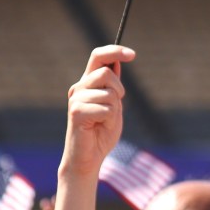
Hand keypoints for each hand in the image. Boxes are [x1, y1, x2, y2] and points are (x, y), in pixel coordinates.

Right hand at [62, 46, 134, 176]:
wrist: (88, 157)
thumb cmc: (101, 133)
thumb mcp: (113, 106)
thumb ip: (113, 87)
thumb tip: (116, 64)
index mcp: (87, 84)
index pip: (98, 56)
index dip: (115, 51)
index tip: (132, 55)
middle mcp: (79, 88)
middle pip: (106, 72)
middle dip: (118, 89)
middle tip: (114, 107)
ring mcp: (76, 99)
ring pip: (109, 93)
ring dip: (114, 109)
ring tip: (104, 121)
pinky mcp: (76, 112)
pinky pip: (106, 108)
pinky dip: (110, 119)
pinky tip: (100, 127)